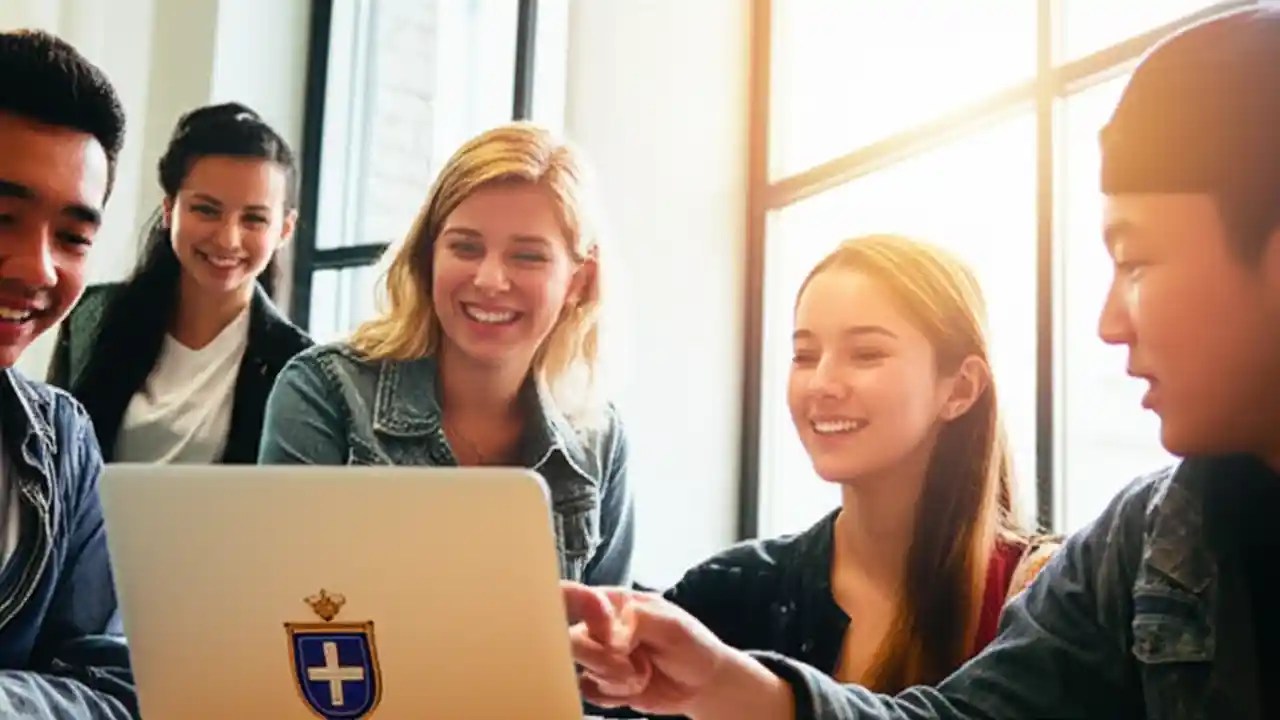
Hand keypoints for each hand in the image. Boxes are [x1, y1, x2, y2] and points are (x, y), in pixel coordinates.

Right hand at [562, 582, 794, 718]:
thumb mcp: (671, 624)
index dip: (580, 612)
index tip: (608, 632)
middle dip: (601, 657)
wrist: (703, 684)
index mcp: (613, 602)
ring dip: (613, 678)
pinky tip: (633, 688)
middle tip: (630, 662)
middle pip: (571, 639)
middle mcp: (599, 627)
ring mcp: (599, 656)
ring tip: (641, 674)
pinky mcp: (601, 683)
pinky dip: (611, 695)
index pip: (573, 595)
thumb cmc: (691, 644)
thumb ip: (638, 620)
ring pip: (580, 668)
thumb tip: (610, 636)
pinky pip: (588, 692)